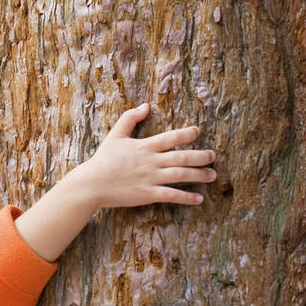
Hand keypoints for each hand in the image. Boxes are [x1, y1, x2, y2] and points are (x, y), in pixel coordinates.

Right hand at [80, 103, 216, 208]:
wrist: (92, 183)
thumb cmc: (103, 159)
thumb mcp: (115, 135)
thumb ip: (130, 118)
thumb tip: (145, 105)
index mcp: (144, 146)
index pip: (171, 137)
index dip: (187, 134)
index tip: (198, 132)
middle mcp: (151, 161)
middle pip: (182, 157)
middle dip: (201, 156)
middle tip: (213, 156)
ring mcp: (151, 178)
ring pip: (181, 175)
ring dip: (199, 175)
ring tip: (213, 175)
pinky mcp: (148, 194)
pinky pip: (171, 195)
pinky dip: (186, 197)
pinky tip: (199, 199)